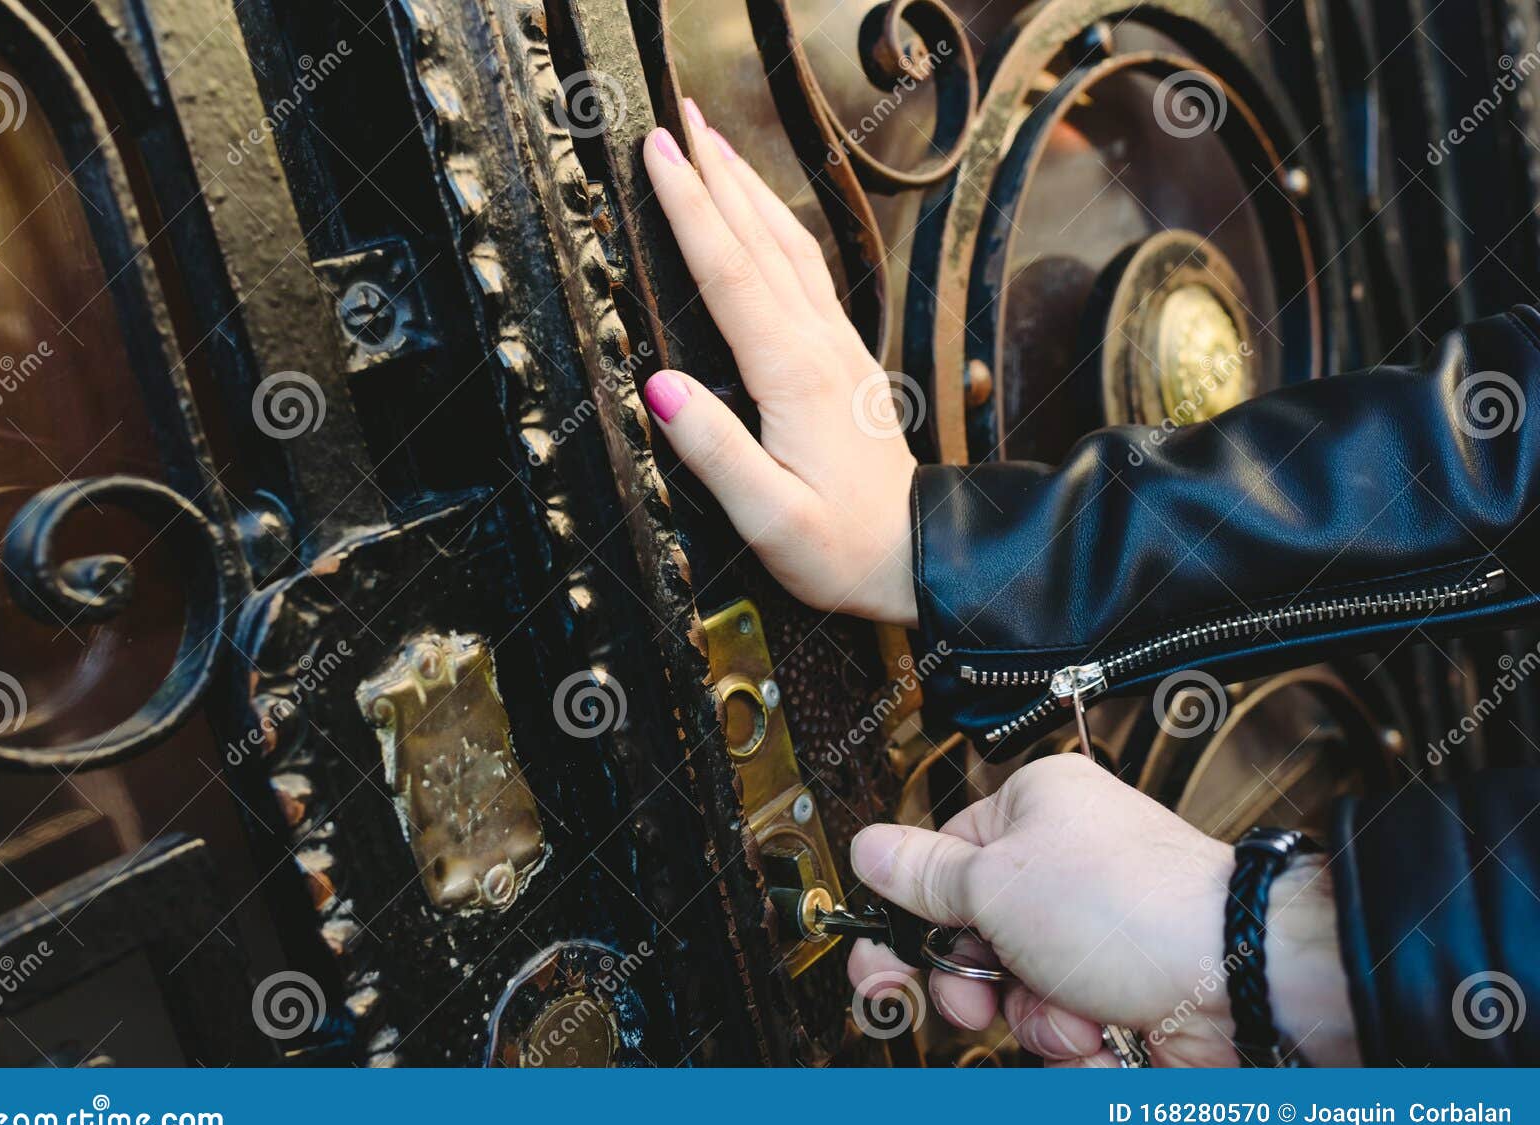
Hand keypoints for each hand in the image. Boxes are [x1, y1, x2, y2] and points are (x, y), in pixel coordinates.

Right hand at [641, 103, 917, 625]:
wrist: (918, 557)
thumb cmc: (843, 548)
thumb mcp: (770, 519)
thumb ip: (715, 453)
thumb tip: (661, 389)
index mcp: (793, 376)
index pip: (729, 272)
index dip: (689, 207)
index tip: (658, 151)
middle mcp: (819, 348)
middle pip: (760, 240)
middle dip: (716, 173)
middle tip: (677, 116)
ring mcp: (837, 349)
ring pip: (789, 247)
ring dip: (748, 191)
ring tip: (713, 146)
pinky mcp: (843, 362)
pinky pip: (807, 275)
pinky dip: (775, 231)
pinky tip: (762, 220)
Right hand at [846, 754, 1358, 1065]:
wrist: (1235, 979)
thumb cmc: (1133, 906)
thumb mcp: (995, 886)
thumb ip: (922, 876)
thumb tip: (868, 848)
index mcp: (1033, 807)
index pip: (940, 860)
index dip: (909, 918)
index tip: (884, 962)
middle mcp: (1065, 861)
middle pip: (971, 932)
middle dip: (972, 981)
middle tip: (969, 1000)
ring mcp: (1092, 926)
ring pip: (1013, 987)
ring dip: (1030, 1015)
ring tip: (1067, 1012)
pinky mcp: (1118, 983)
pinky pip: (1058, 1019)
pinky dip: (1070, 1038)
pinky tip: (1097, 1029)